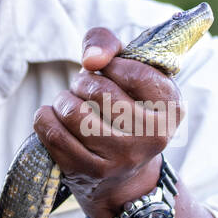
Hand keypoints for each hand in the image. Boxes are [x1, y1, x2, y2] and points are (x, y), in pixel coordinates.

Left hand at [33, 27, 183, 217]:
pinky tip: (53, 117)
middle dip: (82, 82)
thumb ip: (107, 44)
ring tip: (70, 103)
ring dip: (63, 100)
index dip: (111, 66)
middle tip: (84, 89)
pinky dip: (45, 119)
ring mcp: (122, 159)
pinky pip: (55, 135)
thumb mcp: (126, 72)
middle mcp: (153, 137)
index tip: (108, 71)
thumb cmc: (122, 107)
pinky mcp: (92, 172)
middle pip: (100, 91)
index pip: (135, 73)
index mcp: (172, 108)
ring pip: (74, 113)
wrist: (122, 174)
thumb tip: (91, 58)